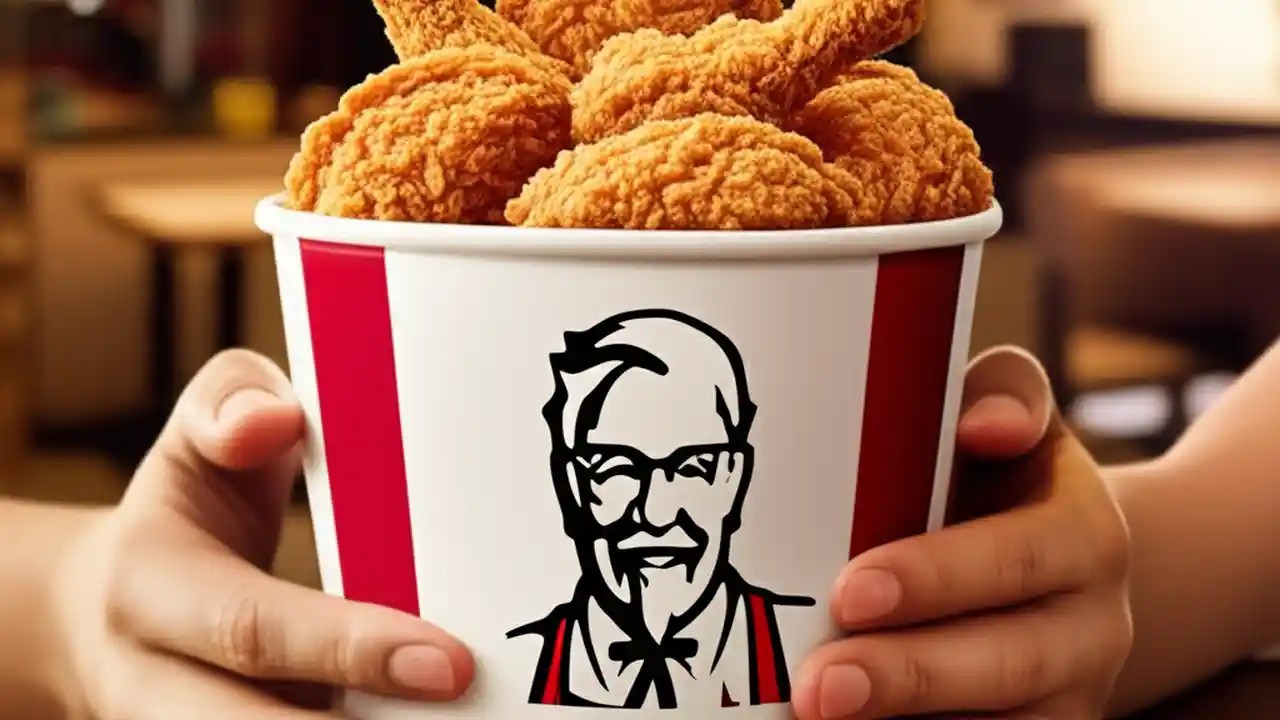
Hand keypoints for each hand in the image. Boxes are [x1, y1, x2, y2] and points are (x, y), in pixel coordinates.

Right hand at [52, 350, 474, 718]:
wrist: (111, 606)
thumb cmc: (192, 505)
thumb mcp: (198, 436)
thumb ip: (230, 404)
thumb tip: (272, 419)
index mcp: (148, 589)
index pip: (253, 630)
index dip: (350, 649)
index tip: (448, 662)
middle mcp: (153, 682)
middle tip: (467, 700)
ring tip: (465, 718)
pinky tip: (432, 716)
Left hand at [793, 347, 1132, 718]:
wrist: (1051, 565)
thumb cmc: (995, 475)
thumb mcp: (1012, 416)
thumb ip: (1002, 395)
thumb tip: (985, 422)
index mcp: (1086, 537)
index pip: (1019, 559)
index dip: (938, 578)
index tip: (850, 592)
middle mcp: (1094, 629)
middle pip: (1009, 664)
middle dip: (909, 676)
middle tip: (819, 685)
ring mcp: (1070, 700)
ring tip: (819, 714)